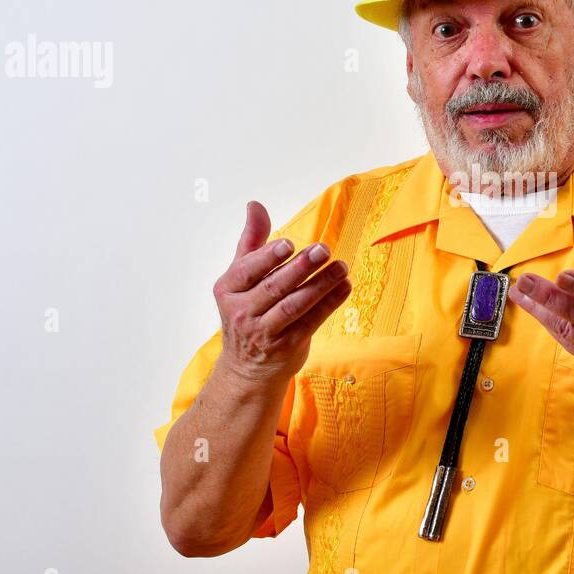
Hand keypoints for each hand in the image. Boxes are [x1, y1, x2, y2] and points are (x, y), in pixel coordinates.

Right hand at [211, 201, 351, 389]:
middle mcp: (241, 313)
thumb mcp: (241, 278)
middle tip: (323, 249)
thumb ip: (251, 241)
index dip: (268, 257)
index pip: (247, 270)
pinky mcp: (287, 347)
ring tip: (341, 267)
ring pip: (294, 305)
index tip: (290, 244)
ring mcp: (264, 333)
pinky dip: (329, 303)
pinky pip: (311, 322)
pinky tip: (344, 286)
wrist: (247, 368)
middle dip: (300, 268)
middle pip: (274, 287)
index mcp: (228, 290)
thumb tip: (254, 205)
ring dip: (321, 285)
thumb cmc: (247, 312)